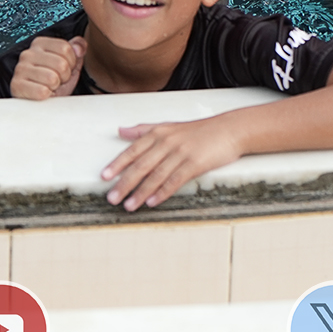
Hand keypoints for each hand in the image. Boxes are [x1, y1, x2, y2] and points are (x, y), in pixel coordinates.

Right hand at [9, 36, 83, 99]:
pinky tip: (42, 94)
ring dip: (55, 87)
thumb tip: (80, 47)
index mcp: (40, 43)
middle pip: (61, 64)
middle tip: (57, 80)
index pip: (65, 48)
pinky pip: (42, 91)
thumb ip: (77, 48)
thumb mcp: (69, 62)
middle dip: (64, 77)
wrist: (42, 104)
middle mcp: (28, 53)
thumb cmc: (54, 82)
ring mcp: (20, 69)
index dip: (71, 63)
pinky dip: (46, 96)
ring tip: (49, 86)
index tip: (64, 69)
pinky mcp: (16, 85)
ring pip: (52, 78)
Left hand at [102, 119, 242, 210]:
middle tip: (112, 197)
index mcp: (159, 132)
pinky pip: (175, 180)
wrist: (229, 130)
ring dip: (140, 192)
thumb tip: (120, 131)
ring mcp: (181, 152)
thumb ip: (143, 130)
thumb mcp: (169, 126)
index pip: (133, 149)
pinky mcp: (194, 164)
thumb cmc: (199, 130)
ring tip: (128, 205)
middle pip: (141, 165)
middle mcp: (167, 141)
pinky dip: (162, 192)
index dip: (117, 164)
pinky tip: (152, 202)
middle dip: (124, 183)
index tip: (104, 176)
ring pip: (156, 175)